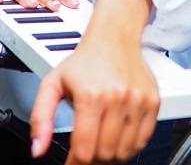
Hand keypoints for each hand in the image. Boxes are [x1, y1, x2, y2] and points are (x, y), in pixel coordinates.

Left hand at [30, 0, 158, 164]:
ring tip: (102, 142)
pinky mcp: (152, 102)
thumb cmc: (84, 62)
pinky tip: (119, 137)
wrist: (113, 38)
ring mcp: (137, 100)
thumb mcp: (52, 84)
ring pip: (125, 151)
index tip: (72, 162)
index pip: (84, 150)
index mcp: (91, 95)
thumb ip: (41, 117)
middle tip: (86, 149)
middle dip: (92, 158)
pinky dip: (130, 146)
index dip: (75, 162)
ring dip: (112, 154)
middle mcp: (117, 98)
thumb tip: (37, 148)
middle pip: (105, 153)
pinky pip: (143, 140)